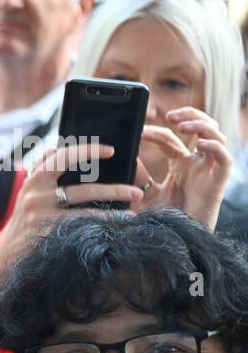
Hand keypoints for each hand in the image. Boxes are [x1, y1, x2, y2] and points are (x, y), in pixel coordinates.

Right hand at [0, 141, 143, 278]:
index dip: (88, 151)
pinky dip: (100, 230)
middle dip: (114, 190)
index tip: (111, 149)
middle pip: (83, 190)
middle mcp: (36, 197)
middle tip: (136, 190)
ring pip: (85, 214)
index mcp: (34, 180)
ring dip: (113, 213)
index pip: (62, 157)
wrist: (5, 252)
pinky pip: (80, 231)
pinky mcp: (47, 236)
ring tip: (132, 214)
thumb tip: (57, 147)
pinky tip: (117, 229)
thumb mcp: (28, 192)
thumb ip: (42, 171)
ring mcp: (41, 218)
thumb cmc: (25, 218)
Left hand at [134, 108, 233, 229]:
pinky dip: (214, 147)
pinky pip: (224, 158)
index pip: (172, 138)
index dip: (158, 131)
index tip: (140, 131)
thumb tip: (128, 157)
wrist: (179, 237)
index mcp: (180, 163)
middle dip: (189, 115)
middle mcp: (197, 162)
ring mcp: (209, 169)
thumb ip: (139, 176)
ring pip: (216, 136)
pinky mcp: (218, 180)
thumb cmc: (166, 217)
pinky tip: (200, 144)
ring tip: (183, 125)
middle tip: (170, 115)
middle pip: (201, 127)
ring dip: (201, 125)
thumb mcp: (147, 193)